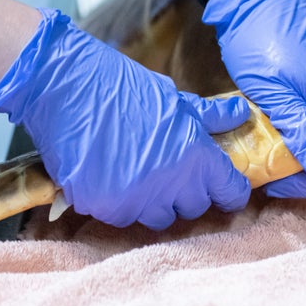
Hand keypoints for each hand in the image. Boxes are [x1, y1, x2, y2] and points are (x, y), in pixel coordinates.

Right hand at [0, 9, 251, 228]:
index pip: (231, 193)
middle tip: (174, 175)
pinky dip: (120, 204)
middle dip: (189, 195)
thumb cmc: (124, 88)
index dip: (230, 192)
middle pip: (195, 209)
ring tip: (141, 176)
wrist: (65, 86)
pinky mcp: (104, 207)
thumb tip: (240, 114)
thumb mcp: (176, 99)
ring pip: (160, 219)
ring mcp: (138, 199)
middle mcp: (173, 184)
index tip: (225, 191)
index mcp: (198, 157)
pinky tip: (112, 179)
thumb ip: (211, 117)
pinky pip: (122, 218)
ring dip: (155, 203)